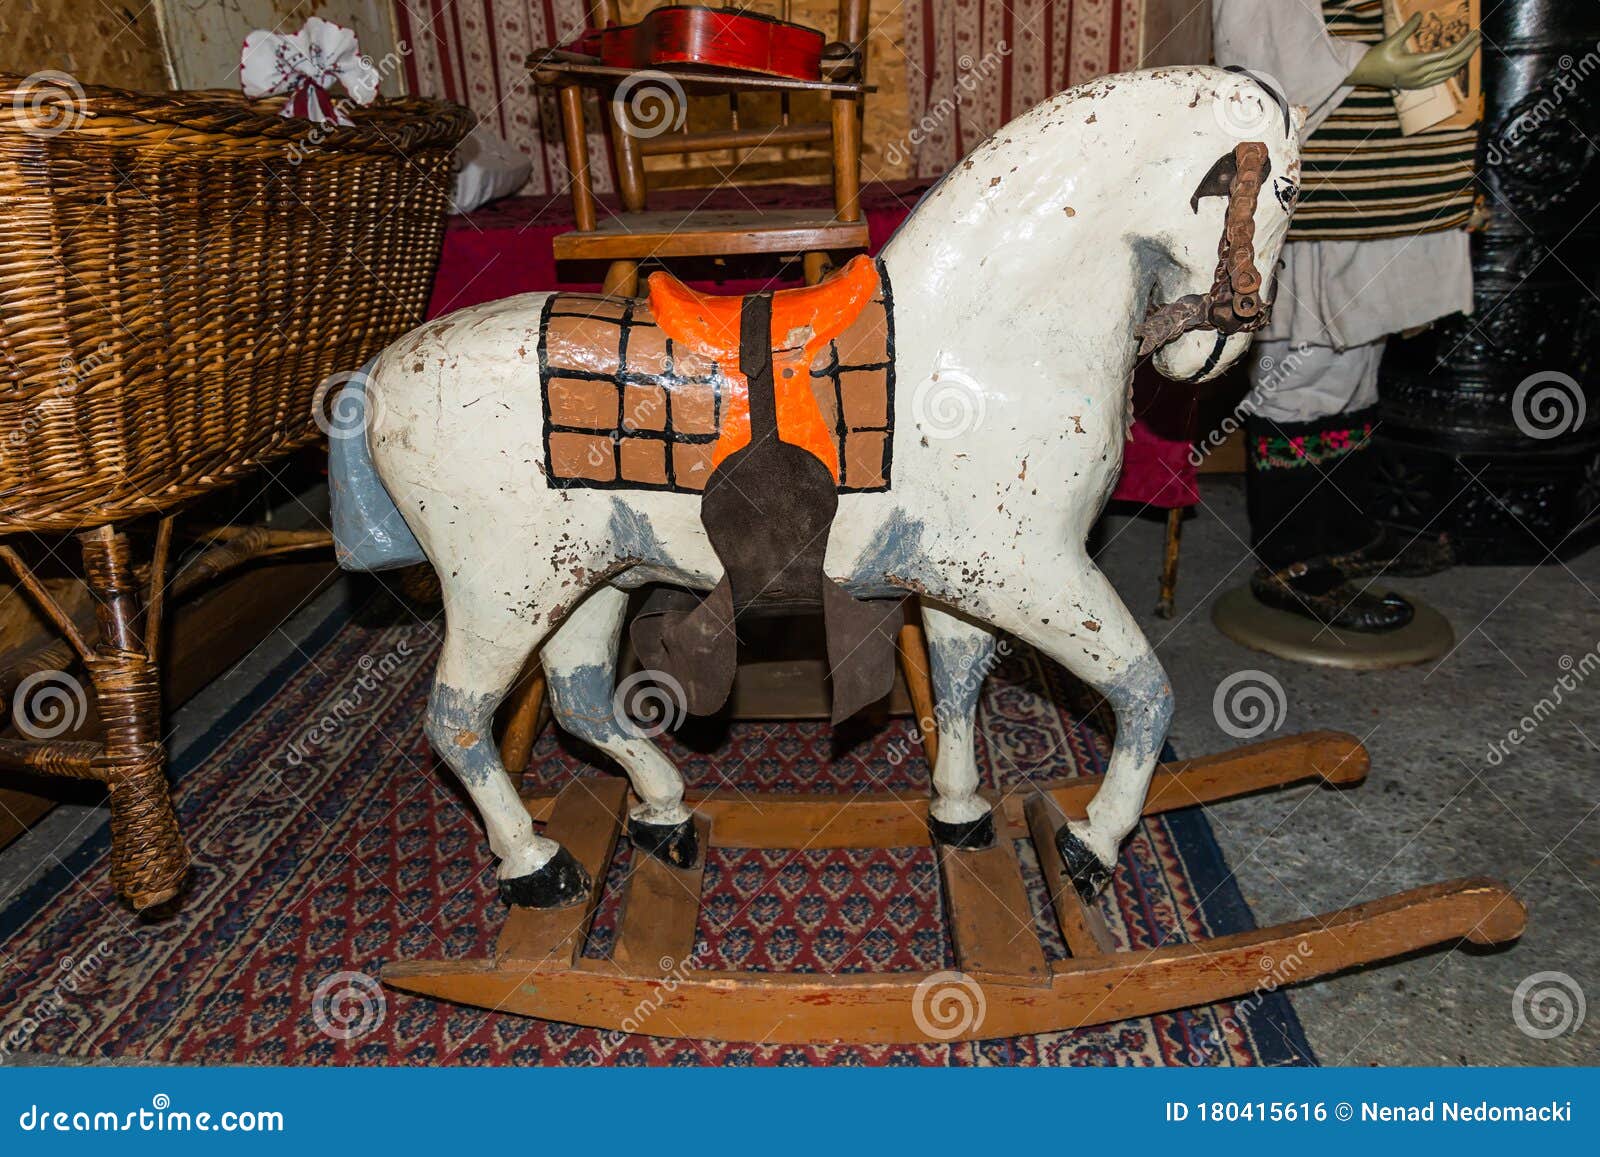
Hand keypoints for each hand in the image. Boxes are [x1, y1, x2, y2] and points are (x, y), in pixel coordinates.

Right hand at [1346, 14, 1480, 90]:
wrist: (1363, 74)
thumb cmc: (1376, 57)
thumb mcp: (1391, 40)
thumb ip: (1408, 28)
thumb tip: (1419, 14)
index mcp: (1414, 64)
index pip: (1446, 55)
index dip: (1462, 45)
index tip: (1473, 35)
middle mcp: (1418, 76)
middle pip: (1451, 65)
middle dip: (1467, 52)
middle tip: (1478, 39)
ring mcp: (1418, 83)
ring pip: (1447, 74)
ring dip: (1462, 62)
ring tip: (1471, 50)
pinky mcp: (1416, 85)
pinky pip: (1439, 79)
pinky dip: (1451, 71)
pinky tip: (1457, 63)